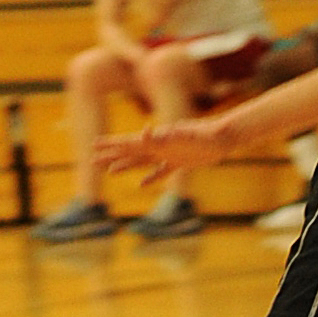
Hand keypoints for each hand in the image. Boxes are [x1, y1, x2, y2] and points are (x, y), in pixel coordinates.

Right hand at [96, 122, 224, 181]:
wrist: (226, 136)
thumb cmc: (209, 134)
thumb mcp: (187, 134)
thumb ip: (168, 134)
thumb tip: (146, 132)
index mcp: (158, 140)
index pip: (129, 142)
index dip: (111, 144)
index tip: (94, 144)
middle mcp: (160, 146)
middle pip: (130, 152)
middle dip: (111, 156)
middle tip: (92, 160)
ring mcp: (169, 154)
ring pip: (142, 162)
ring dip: (126, 166)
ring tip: (110, 171)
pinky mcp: (181, 162)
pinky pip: (161, 172)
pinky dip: (151, 178)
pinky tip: (141, 184)